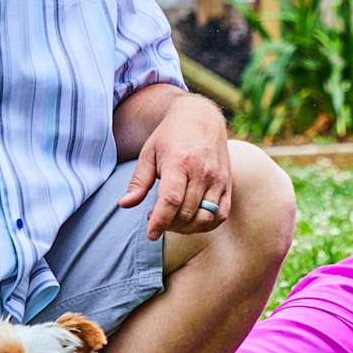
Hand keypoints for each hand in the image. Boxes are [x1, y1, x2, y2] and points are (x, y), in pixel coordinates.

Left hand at [118, 94, 230, 239]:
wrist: (201, 118)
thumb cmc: (170, 137)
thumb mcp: (148, 154)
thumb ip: (138, 182)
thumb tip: (124, 205)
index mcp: (179, 163)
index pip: (170, 201)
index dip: (159, 222)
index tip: (150, 234)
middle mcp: (202, 172)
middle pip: (186, 213)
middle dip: (169, 225)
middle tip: (156, 219)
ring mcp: (218, 179)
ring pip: (205, 218)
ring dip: (187, 228)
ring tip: (173, 221)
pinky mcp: (227, 184)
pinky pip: (221, 215)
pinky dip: (206, 224)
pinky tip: (192, 220)